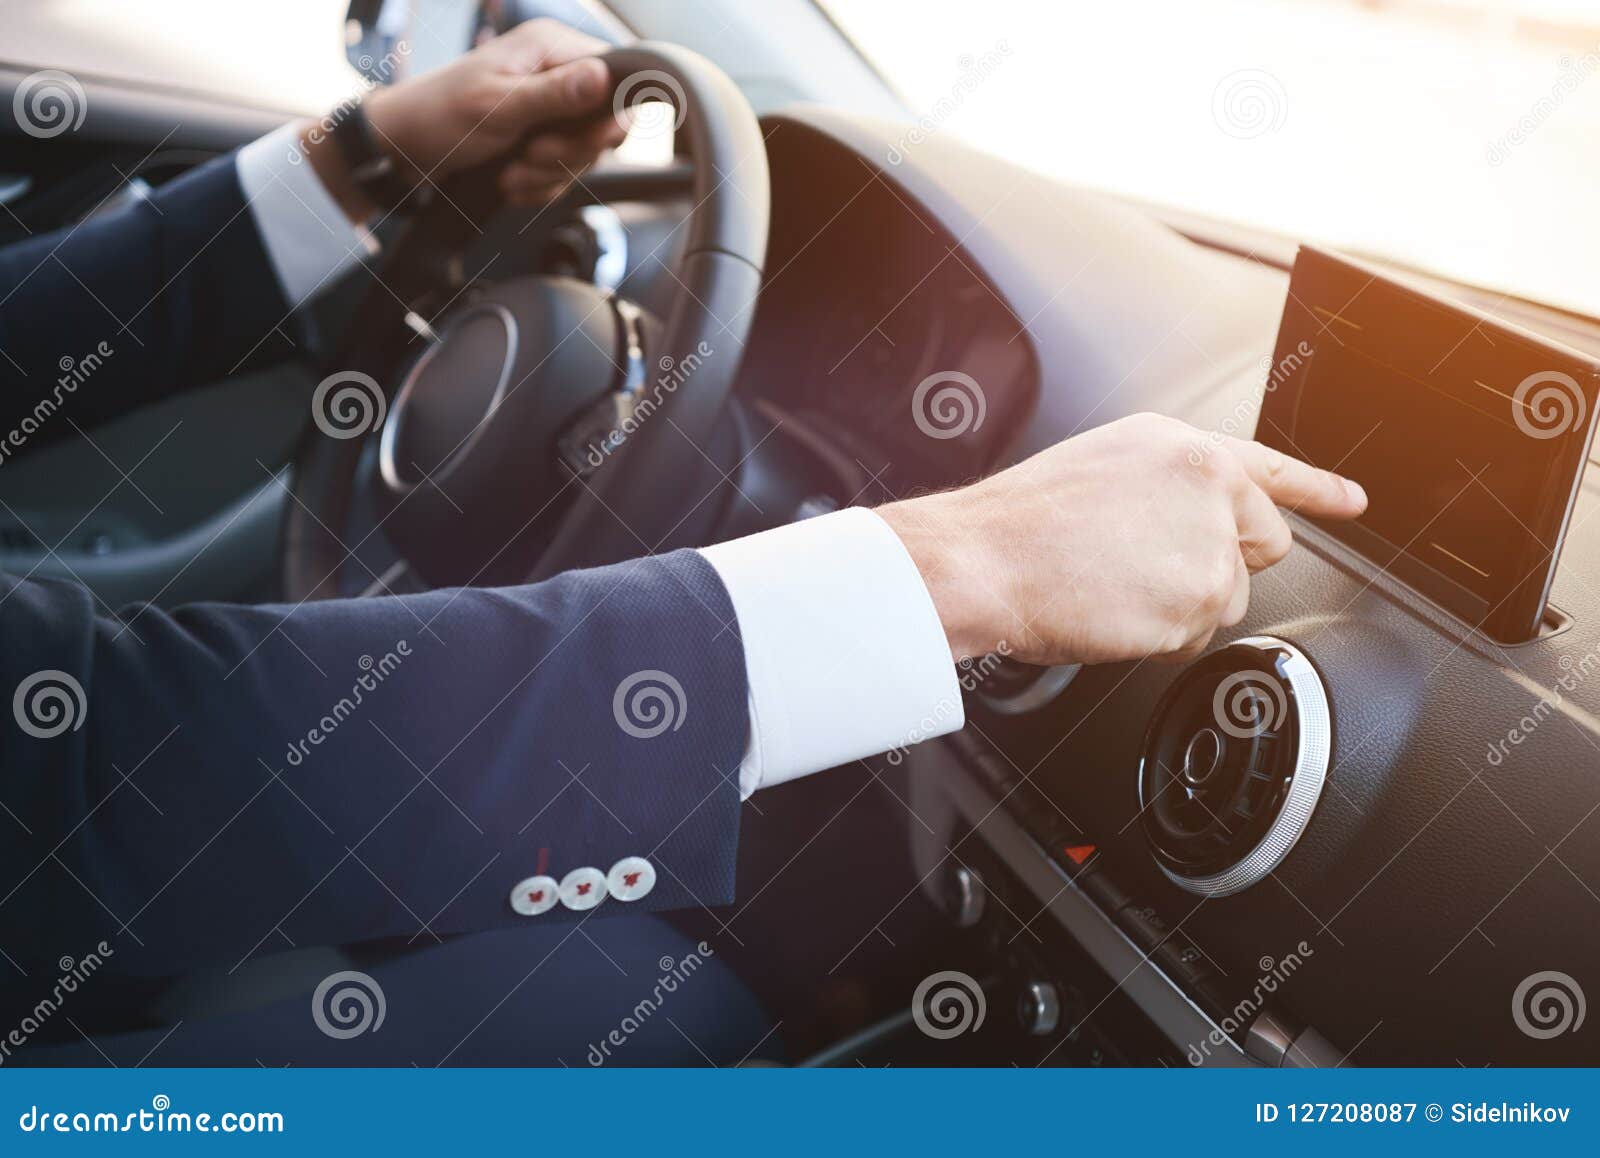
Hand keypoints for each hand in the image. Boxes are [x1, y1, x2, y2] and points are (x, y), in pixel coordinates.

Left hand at [310, 19, 627, 218]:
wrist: (404, 150)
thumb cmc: (439, 117)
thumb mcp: (497, 106)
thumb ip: (553, 94)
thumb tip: (604, 77)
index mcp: (550, 48)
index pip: (617, 76)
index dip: (611, 115)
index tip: (591, 140)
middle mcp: (556, 74)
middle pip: (605, 123)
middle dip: (570, 152)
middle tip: (531, 155)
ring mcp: (550, 110)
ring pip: (585, 154)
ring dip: (548, 174)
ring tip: (511, 171)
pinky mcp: (542, 140)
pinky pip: (564, 173)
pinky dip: (538, 185)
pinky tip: (509, 179)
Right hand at [876, 412, 1367, 666]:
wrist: (983, 559)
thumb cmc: (1020, 526)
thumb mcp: (1102, 474)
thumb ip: (1164, 491)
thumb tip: (1187, 530)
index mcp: (1180, 446)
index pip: (1268, 468)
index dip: (1317, 489)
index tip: (1352, 503)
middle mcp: (1208, 482)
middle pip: (1260, 546)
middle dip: (1218, 568)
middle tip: (1145, 571)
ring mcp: (1210, 538)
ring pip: (1226, 599)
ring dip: (1180, 609)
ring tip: (1112, 586)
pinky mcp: (1201, 594)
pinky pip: (1197, 638)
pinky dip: (1158, 638)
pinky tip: (1112, 611)